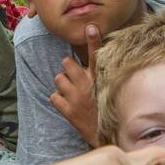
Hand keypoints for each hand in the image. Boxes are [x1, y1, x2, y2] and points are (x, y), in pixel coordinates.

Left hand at [49, 23, 101, 146]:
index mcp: (100, 78)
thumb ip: (103, 75)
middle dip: (68, 68)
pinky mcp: (68, 111)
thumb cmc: (110, 110)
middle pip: (66, 62)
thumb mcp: (111, 90)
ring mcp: (76, 98)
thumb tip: (96, 62)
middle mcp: (88, 85)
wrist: (108, 136)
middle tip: (75, 77)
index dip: (94, 39)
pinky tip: (68, 104)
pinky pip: (53, 97)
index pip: (97, 55)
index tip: (90, 28)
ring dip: (63, 84)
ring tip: (72, 92)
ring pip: (58, 79)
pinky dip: (58, 100)